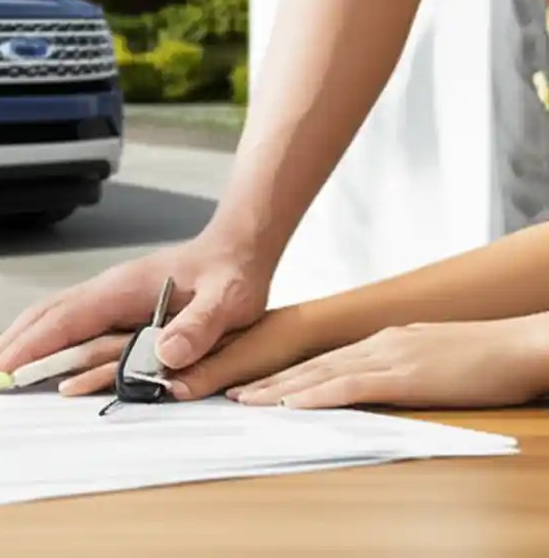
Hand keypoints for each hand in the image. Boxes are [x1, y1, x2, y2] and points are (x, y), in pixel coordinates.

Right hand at [0, 233, 271, 393]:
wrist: (237, 250)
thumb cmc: (231, 275)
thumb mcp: (227, 302)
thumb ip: (199, 327)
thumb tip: (166, 353)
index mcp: (119, 290)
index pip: (59, 322)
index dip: (24, 350)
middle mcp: (102, 291)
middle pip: (37, 319)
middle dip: (2, 351)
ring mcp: (103, 297)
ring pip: (43, 320)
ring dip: (11, 347)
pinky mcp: (109, 307)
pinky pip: (60, 325)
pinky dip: (33, 343)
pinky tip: (26, 362)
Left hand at [230, 317, 548, 408]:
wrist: (525, 343)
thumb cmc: (488, 357)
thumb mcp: (432, 358)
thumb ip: (400, 366)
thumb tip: (378, 381)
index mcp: (383, 340)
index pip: (320, 358)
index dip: (281, 371)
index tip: (249, 382)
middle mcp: (377, 344)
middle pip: (308, 363)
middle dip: (265, 378)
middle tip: (229, 391)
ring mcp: (390, 356)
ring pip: (319, 373)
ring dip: (277, 389)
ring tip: (242, 400)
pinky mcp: (405, 374)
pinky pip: (351, 386)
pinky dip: (316, 396)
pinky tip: (290, 406)